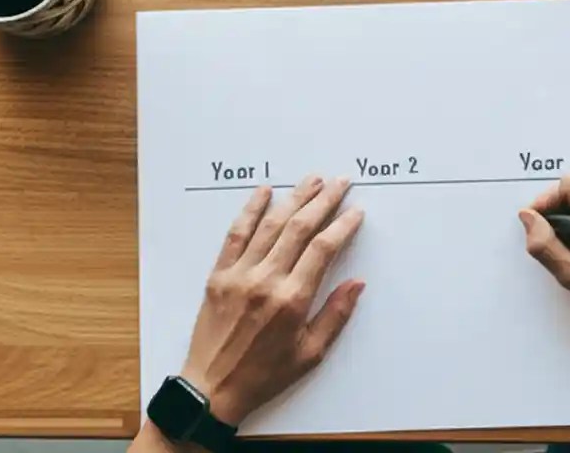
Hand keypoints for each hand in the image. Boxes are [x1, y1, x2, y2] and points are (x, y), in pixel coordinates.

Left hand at [180, 176, 364, 424]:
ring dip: (293, 198)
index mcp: (292, 300)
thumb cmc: (264, 376)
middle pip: (299, 228)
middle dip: (323, 201)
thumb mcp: (310, 354)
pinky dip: (250, 210)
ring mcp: (239, 274)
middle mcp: (265, 280)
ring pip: (270, 225)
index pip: (322, 249)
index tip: (356, 211)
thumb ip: (335, 315)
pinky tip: (263, 192)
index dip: (342, 226)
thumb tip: (357, 283)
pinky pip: (236, 234)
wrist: (212, 389)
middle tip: (339, 182)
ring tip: (311, 180)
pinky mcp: (219, 275)